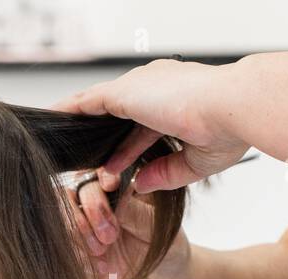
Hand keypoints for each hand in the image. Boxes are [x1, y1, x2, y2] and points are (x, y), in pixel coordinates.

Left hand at [52, 58, 249, 192]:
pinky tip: (52, 124)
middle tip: (82, 162)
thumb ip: (166, 172)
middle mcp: (157, 86)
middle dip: (99, 138)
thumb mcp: (195, 161)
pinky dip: (68, 112)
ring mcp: (139, 86)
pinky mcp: (123, 93)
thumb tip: (141, 184)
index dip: (124, 148)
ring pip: (98, 106)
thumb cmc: (230, 130)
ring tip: (59, 142)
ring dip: (80, 125)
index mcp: (178, 97)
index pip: (141, 123)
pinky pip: (85, 102)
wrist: (234, 109)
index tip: (112, 168)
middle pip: (117, 114)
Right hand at [64, 171, 190, 278]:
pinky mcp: (72, 252)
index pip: (101, 172)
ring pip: (62, 218)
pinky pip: (60, 248)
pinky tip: (96, 269)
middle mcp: (95, 204)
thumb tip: (112, 197)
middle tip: (110, 236)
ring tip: (102, 254)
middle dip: (92, 211)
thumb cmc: (164, 249)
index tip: (111, 186)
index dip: (101, 175)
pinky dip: (76, 257)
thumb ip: (134, 210)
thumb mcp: (156, 227)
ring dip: (80, 234)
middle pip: (76, 191)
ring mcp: (80, 228)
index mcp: (119, 188)